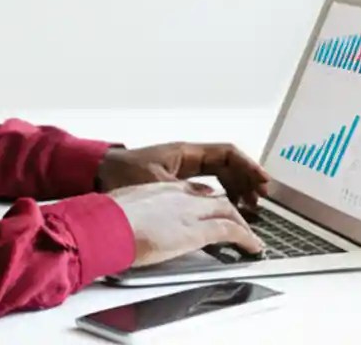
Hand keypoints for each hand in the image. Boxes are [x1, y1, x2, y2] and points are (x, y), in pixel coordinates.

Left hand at [96, 142, 272, 209]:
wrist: (98, 173)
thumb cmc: (122, 173)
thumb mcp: (156, 183)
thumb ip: (185, 191)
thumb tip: (213, 199)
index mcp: (186, 152)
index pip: (227, 153)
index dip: (248, 166)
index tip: (262, 181)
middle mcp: (188, 157)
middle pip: (228, 164)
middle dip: (246, 180)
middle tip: (259, 199)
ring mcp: (183, 168)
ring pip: (220, 175)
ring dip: (236, 188)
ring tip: (247, 206)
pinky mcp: (177, 181)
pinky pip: (207, 184)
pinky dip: (219, 194)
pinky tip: (224, 208)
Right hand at [108, 181, 263, 267]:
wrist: (104, 223)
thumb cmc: (104, 220)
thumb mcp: (121, 210)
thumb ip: (132, 215)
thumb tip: (124, 227)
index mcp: (158, 190)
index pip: (192, 192)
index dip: (206, 201)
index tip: (213, 209)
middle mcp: (177, 196)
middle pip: (214, 199)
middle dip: (231, 210)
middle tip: (240, 222)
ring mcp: (188, 212)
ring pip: (228, 211)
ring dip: (242, 224)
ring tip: (250, 238)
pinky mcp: (195, 231)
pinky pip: (230, 231)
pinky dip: (246, 238)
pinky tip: (253, 247)